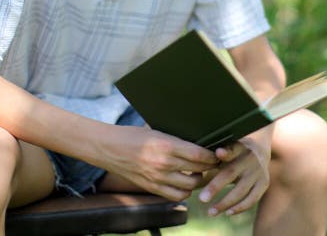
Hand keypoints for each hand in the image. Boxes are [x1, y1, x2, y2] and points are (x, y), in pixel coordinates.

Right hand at [100, 126, 218, 200]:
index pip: (200, 155)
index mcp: (167, 145)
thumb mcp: (157, 130)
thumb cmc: (133, 135)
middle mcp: (164, 164)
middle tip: (214, 163)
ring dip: (198, 180)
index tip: (218, 153)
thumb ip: (176, 137)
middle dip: (210, 168)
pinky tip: (185, 182)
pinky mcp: (152, 188)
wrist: (109, 148)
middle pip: (199, 171)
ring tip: (199, 173)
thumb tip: (197, 137)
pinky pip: (176, 195)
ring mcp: (158, 178)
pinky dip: (184, 191)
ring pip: (190, 186)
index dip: (213, 156)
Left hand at [198, 134, 271, 215]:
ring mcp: (258, 171)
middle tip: (201, 199)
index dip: (227, 151)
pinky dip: (240, 207)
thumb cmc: (233, 151)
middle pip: (231, 173)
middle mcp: (250, 158)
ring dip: (225, 203)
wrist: (260, 148)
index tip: (218, 153)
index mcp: (239, 146)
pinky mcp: (264, 182)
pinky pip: (252, 199)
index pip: (233, 148)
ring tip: (210, 212)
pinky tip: (227, 212)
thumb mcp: (225, 147)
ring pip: (241, 190)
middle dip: (216, 187)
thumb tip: (189, 169)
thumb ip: (212, 156)